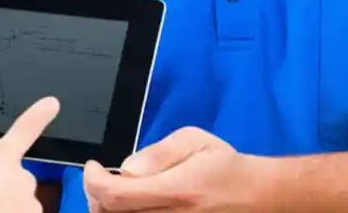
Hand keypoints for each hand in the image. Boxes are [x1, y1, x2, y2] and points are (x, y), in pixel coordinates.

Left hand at [83, 127, 255, 211]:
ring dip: (108, 208)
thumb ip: (157, 153)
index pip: (116, 195)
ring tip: (115, 191)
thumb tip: (125, 169)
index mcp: (176, 191)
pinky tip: (130, 203)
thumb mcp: (194, 141)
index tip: (93, 167)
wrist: (255, 196)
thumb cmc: (223, 165)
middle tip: (100, 178)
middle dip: (96, 195)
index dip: (94, 182)